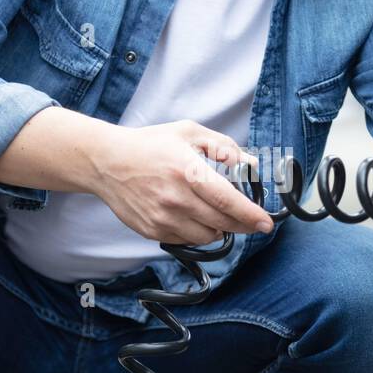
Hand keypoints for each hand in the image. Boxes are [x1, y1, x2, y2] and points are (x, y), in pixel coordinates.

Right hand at [89, 118, 273, 245]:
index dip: (251, 215)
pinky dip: (196, 232)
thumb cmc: (149, 145)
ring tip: (214, 212)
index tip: (266, 223)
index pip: (228, 200)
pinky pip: (186, 240)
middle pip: (222, 222)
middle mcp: (176, 198)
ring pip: (206, 236)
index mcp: (188, 170)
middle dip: (242, 224)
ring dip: (218, 228)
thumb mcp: (188, 132)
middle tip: (251, 221)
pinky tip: (191, 216)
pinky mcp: (152, 231)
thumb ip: (223, 146)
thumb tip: (249, 162)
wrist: (106, 162)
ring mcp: (162, 218)